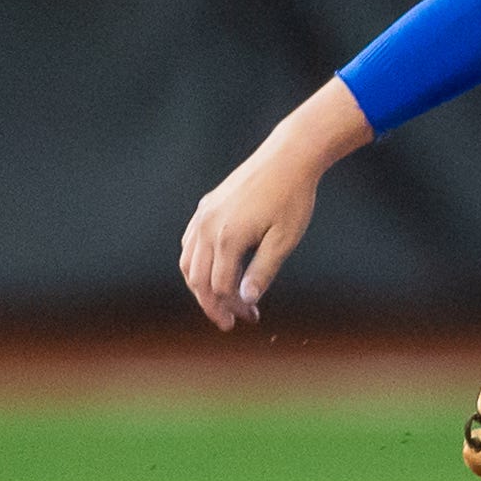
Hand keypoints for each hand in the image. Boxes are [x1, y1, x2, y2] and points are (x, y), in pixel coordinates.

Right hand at [178, 79, 371, 330]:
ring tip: (220, 302)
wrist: (287, 158)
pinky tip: (213, 273)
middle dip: (213, 305)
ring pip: (188, 263)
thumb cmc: (291, 198)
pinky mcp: (206, 207)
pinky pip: (190, 243)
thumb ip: (263, 272)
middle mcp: (208, 227)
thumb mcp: (283, 240)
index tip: (252, 317)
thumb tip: (247, 301)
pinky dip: (196, 264)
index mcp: (228, 238)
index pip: (221, 288)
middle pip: (198, 280)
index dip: (234, 308)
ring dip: (200, 287)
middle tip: (231, 322)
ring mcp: (204, 216)